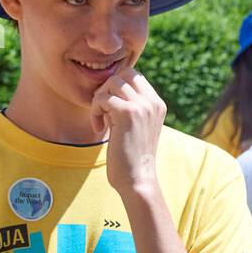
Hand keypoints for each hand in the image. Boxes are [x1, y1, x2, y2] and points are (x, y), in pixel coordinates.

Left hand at [92, 69, 164, 194]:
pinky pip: (102, 98)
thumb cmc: (129, 155)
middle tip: (102, 111)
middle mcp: (153, 102)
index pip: (133, 75)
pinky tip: (99, 129)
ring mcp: (142, 106)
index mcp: (157, 103)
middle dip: (106, 89)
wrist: (136, 179)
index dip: (115, 88)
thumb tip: (107, 86)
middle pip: (123, 74)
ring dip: (99, 100)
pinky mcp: (128, 113)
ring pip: (111, 83)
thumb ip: (128, 105)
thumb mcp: (133, 125)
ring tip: (101, 121)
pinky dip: (94, 112)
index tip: (109, 109)